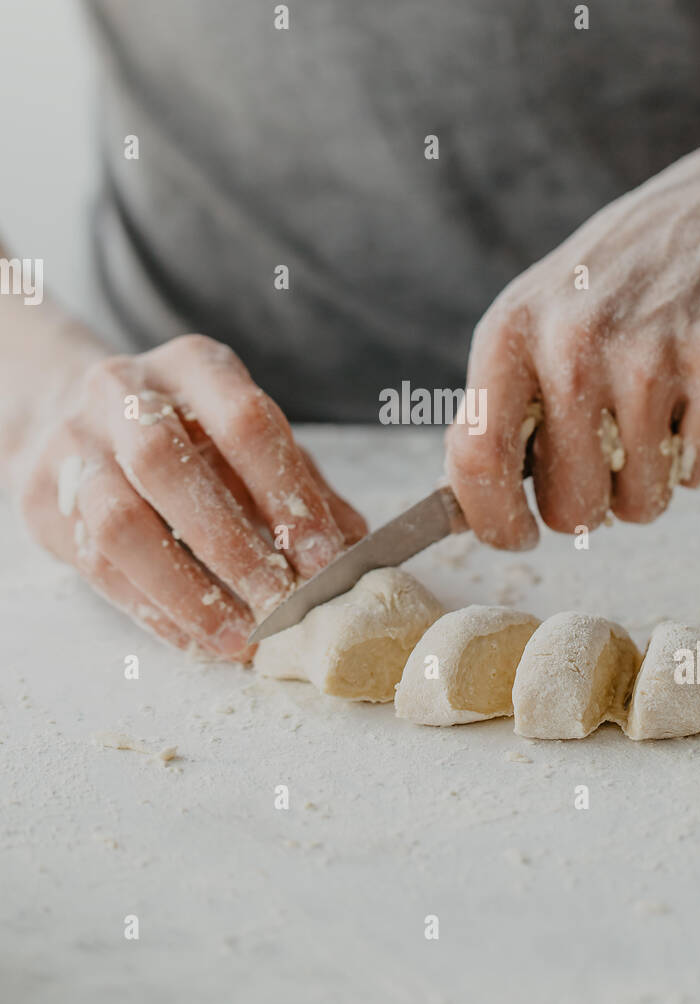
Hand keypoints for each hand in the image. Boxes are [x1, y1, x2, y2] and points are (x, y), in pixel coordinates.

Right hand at [16, 335, 365, 657]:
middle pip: (169, 464)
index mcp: (193, 366)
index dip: (286, 492)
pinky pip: (95, 565)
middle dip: (234, 544)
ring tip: (241, 635)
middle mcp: (123, 392)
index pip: (243, 420)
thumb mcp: (244, 437)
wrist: (66, 414)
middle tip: (282, 603)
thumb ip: (299, 484)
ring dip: (187, 589)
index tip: (324, 556)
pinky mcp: (39, 498)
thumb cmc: (184, 433)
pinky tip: (198, 638)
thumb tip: (355, 545)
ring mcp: (72, 443)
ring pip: (120, 522)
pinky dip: (153, 610)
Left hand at [445, 101, 699, 548]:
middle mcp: (572, 343)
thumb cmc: (618, 281)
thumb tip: (465, 503)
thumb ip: (499, 404)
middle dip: (592, 505)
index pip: (477, 461)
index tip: (518, 535)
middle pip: (570, 506)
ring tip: (659, 415)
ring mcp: (651, 354)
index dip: (495, 520)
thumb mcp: (536, 317)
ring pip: (641, 502)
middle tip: (609, 460)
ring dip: (652, 481)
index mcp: (510, 333)